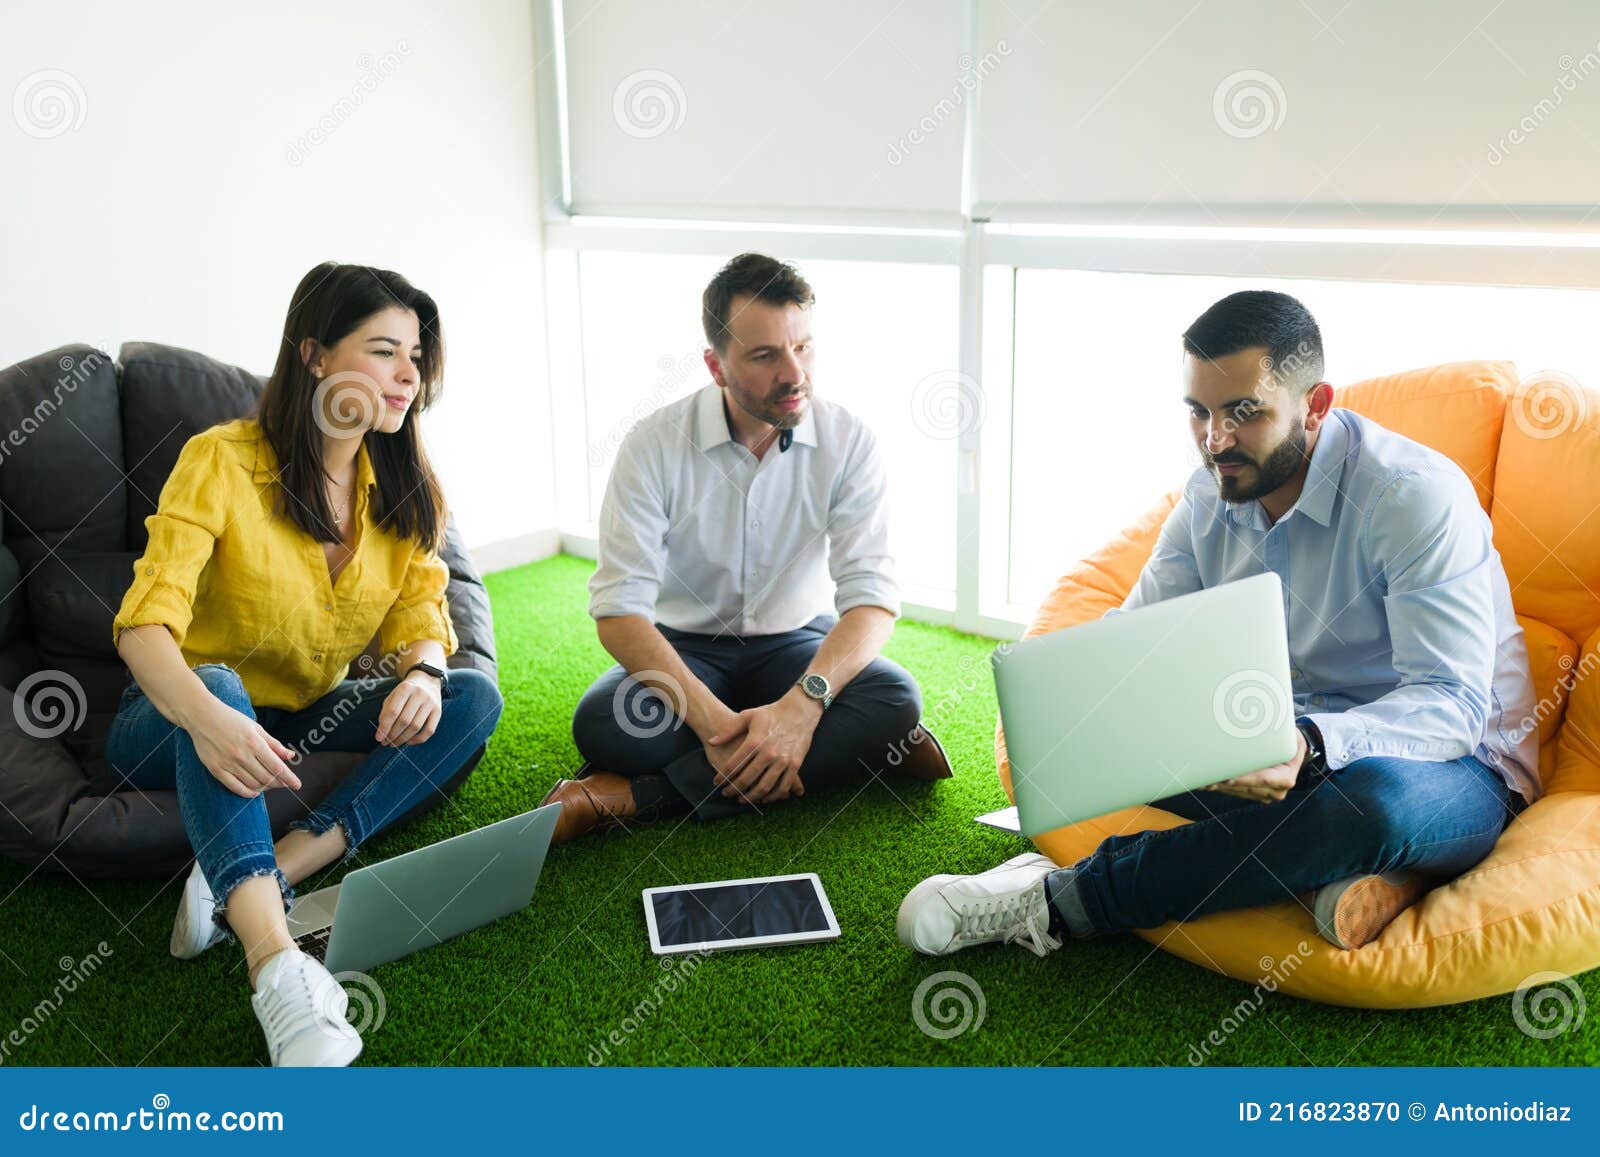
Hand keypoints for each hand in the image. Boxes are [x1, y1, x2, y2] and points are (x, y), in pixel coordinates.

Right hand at [190, 698, 301, 799]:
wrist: (202, 716)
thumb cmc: (231, 719)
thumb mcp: (256, 728)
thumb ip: (274, 744)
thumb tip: (290, 756)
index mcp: (255, 743)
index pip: (277, 767)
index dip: (289, 778)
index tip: (297, 785)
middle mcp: (242, 755)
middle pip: (267, 778)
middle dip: (278, 783)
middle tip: (283, 784)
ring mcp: (228, 763)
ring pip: (253, 784)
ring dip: (264, 788)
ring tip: (269, 785)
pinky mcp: (216, 769)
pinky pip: (235, 787)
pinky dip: (247, 793)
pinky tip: (254, 791)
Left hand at [377, 672, 442, 746]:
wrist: (427, 681)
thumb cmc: (406, 692)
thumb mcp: (393, 695)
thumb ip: (386, 711)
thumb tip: (382, 732)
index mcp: (405, 688)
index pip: (393, 712)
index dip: (385, 727)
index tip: (378, 738)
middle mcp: (419, 694)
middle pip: (404, 721)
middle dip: (393, 735)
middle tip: (385, 743)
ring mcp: (430, 703)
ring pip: (416, 727)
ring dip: (403, 739)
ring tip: (394, 743)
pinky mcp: (438, 711)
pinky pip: (429, 730)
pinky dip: (418, 739)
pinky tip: (409, 741)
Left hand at [705, 690, 821, 804]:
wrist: (799, 711)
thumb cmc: (771, 713)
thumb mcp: (748, 716)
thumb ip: (729, 731)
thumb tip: (711, 742)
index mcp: (754, 741)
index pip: (733, 765)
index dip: (722, 777)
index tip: (717, 783)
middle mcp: (768, 753)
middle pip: (746, 779)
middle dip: (734, 790)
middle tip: (726, 794)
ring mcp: (783, 760)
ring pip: (764, 787)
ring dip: (751, 797)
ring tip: (742, 799)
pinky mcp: (795, 765)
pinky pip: (783, 786)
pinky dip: (772, 796)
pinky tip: (764, 798)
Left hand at [1208, 730, 1306, 802]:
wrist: (1291, 751)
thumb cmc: (1288, 739)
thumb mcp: (1288, 735)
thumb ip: (1275, 735)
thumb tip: (1255, 723)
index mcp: (1285, 778)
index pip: (1263, 778)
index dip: (1244, 778)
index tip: (1227, 777)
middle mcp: (1275, 790)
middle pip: (1245, 787)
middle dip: (1224, 782)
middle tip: (1205, 778)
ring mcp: (1263, 794)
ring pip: (1236, 791)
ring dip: (1218, 785)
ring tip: (1199, 779)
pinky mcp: (1252, 794)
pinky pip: (1233, 791)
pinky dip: (1219, 785)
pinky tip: (1203, 780)